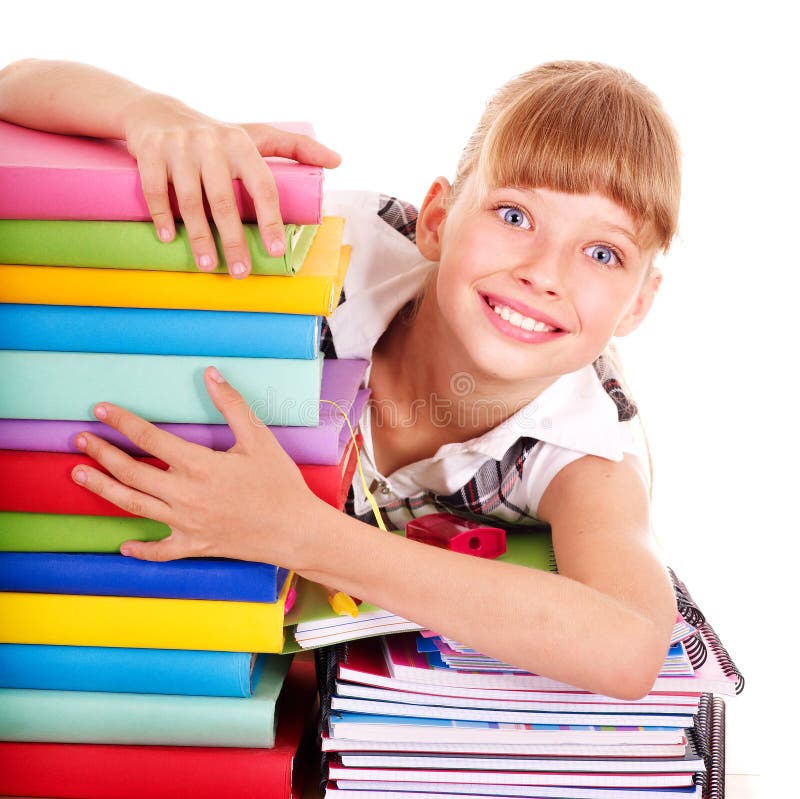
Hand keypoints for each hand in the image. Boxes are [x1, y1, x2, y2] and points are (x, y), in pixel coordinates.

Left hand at [70, 366, 327, 564]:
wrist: (296, 531)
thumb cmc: (280, 483)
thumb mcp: (259, 438)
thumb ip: (232, 405)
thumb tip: (211, 374)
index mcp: (199, 465)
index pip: (149, 438)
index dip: (122, 421)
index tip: (101, 409)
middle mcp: (185, 495)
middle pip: (130, 472)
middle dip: (101, 453)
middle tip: (79, 439)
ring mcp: (186, 523)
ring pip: (133, 506)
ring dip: (102, 489)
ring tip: (79, 474)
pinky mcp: (194, 545)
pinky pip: (160, 550)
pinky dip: (141, 548)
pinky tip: (124, 544)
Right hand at [123, 94, 340, 277]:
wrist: (157, 112)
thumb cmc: (217, 134)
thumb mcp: (257, 134)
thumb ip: (297, 147)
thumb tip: (338, 161)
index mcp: (242, 143)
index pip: (262, 186)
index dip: (270, 220)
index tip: (274, 251)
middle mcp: (211, 143)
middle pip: (224, 201)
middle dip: (233, 240)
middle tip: (240, 272)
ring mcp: (179, 147)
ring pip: (189, 201)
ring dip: (198, 237)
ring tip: (207, 265)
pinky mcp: (150, 151)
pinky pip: (155, 190)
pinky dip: (161, 216)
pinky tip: (169, 239)